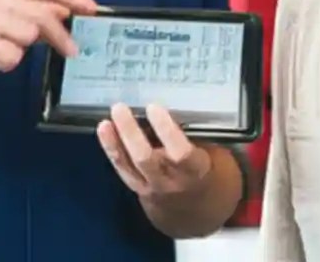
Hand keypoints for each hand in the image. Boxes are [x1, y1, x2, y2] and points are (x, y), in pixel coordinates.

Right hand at [0, 0, 96, 85]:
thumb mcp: (5, 12)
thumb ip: (34, 8)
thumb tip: (67, 11)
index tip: (92, 8)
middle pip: (42, 14)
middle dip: (62, 35)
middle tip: (73, 50)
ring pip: (29, 35)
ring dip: (24, 48)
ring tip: (9, 49)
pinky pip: (12, 56)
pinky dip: (10, 63)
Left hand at [98, 103, 213, 201]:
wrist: (197, 213)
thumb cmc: (207, 173)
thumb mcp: (214, 156)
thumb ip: (195, 137)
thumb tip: (173, 108)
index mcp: (195, 171)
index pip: (180, 152)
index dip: (166, 130)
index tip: (153, 107)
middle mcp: (171, 181)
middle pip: (145, 159)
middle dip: (130, 133)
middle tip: (120, 108)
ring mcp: (151, 187)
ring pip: (128, 166)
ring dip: (114, 142)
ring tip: (106, 121)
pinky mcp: (137, 188)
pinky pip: (122, 169)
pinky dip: (111, 148)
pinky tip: (105, 130)